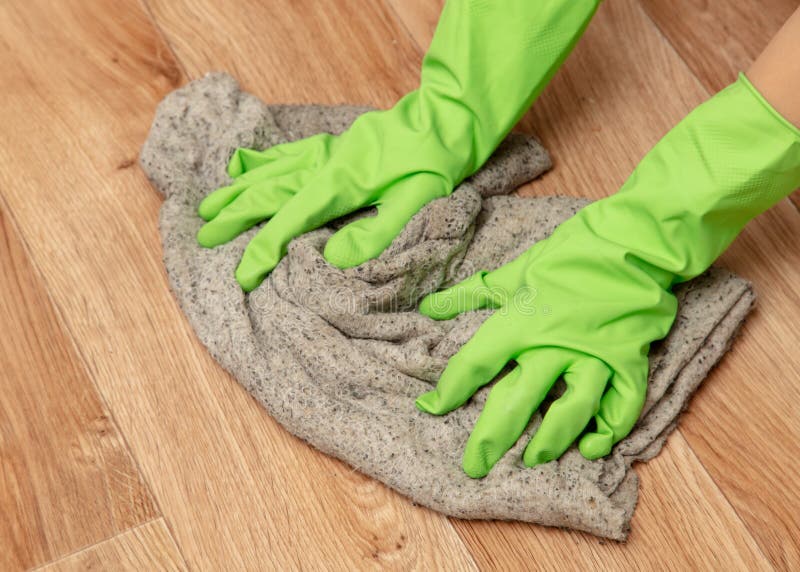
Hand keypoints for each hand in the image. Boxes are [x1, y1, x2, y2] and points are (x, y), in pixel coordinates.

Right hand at [197, 0, 599, 290]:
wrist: (443, 121)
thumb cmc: (433, 165)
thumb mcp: (417, 202)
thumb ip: (376, 232)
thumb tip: (335, 260)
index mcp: (341, 184)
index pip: (291, 220)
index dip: (264, 249)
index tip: (243, 275)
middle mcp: (324, 166)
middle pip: (268, 192)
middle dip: (234, 218)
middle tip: (205, 238)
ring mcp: (324, 152)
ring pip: (268, 171)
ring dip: (236, 190)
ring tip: (206, 207)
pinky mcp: (329, 146)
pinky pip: (284, 154)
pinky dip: (257, 162)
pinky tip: (241, 166)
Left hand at [416, 213, 676, 477]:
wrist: (630, 242)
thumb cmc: (566, 257)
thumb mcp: (512, 273)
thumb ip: (469, 294)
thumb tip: (428, 308)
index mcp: (521, 321)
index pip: (476, 363)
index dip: (450, 389)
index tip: (431, 408)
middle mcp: (553, 345)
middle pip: (517, 401)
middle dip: (492, 438)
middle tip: (474, 466)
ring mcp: (594, 357)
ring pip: (570, 412)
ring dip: (550, 441)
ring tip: (532, 459)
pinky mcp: (629, 363)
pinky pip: (621, 407)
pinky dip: (608, 432)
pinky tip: (592, 448)